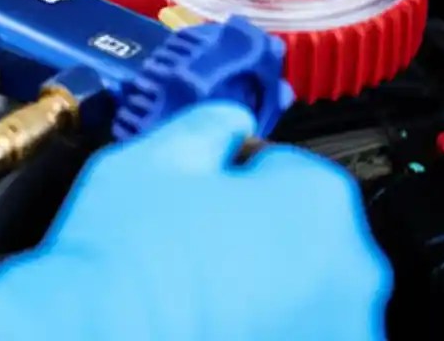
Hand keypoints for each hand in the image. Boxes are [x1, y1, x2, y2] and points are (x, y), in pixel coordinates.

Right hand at [0, 102, 391, 340]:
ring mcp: (335, 322)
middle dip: (249, 226)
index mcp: (316, 200)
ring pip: (297, 286)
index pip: (283, 163)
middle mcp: (348, 268)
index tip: (196, 186)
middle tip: (187, 234)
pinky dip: (256, 321)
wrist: (95, 332)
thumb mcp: (154, 156)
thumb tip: (225, 122)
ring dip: (256, 278)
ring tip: (188, 281)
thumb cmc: (122, 258)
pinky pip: (288, 324)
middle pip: (298, 228)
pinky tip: (204, 316)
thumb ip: (208, 124)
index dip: (229, 170)